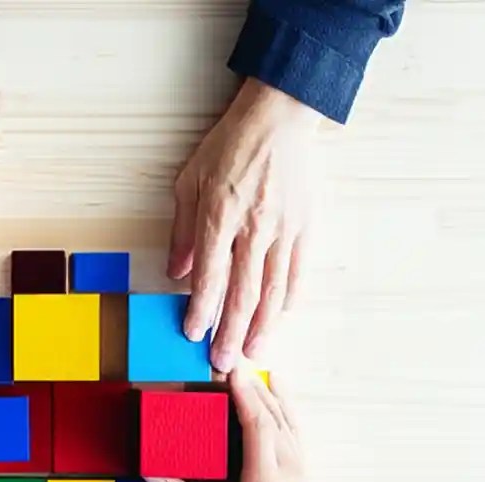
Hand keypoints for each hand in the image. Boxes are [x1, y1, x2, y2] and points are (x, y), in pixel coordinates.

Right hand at [144, 366, 335, 481]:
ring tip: (250, 370)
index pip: (257, 425)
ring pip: (286, 420)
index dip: (243, 394)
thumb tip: (155, 477)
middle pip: (272, 414)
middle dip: (250, 385)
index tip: (228, 371)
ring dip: (267, 393)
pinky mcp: (305, 477)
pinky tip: (279, 395)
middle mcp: (288, 470)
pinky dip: (285, 407)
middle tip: (229, 362)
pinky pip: (295, 431)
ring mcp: (300, 472)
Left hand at [169, 79, 321, 371]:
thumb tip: (178, 272)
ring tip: (253, 352)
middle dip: (230, 332)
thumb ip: (183, 229)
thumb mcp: (190, 180)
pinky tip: (280, 319)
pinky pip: (297, 273)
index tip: (193, 334)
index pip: (208, 276)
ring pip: (273, 290)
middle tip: (223, 361)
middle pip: (242, 293)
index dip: (200, 310)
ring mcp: (283, 229)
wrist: (280, 117)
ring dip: (262, 327)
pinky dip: (288, 300)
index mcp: (220, 215)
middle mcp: (253, 227)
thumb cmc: (230, 145)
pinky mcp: (306, 227)